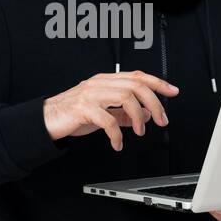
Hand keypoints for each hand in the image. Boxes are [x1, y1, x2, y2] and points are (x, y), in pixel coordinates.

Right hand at [43, 71, 178, 150]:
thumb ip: (125, 113)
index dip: (158, 82)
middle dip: (154, 103)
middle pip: (136, 85)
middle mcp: (100, 83)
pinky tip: (118, 144)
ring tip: (140, 132)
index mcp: (106, 80)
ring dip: (138, 117)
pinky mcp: (83, 108)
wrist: (47, 119)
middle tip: (162, 120)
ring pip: (126, 97)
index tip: (173, 91)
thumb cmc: (73, 113)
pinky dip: (117, 134)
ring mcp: (91, 94)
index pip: (138, 76)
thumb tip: (147, 115)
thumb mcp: (104, 111)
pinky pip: (108, 120)